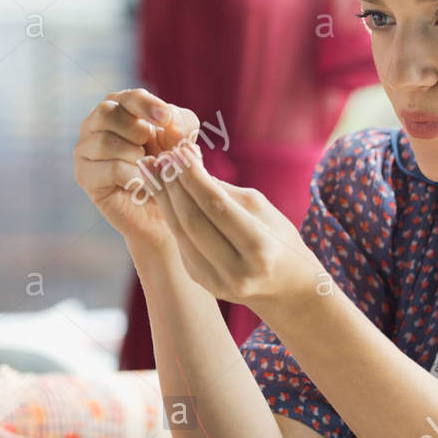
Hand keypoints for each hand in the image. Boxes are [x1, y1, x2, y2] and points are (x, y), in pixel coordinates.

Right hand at [73, 88, 200, 251]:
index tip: (166, 119)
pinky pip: (108, 168)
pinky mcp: (85, 175)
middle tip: (153, 150)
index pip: (129, 97)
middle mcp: (95, 124)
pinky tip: (143, 183)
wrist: (165, 210)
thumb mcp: (183, 141)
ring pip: (106, 141)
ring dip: (135, 156)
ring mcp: (85, 149)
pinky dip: (132, 175)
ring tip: (149, 169)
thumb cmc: (170, 168)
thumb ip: (180, 123)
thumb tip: (168, 118)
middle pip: (108, 112)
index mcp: (120, 107)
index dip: (148, 106)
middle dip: (137, 131)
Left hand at [145, 142, 324, 312]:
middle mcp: (236, 271)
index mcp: (259, 249)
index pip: (217, 207)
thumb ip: (226, 191)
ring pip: (180, 233)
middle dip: (173, 186)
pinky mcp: (202, 282)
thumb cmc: (279, 239)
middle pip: (193, 222)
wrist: (285, 285)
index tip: (179, 152)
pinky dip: (171, 216)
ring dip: (163, 199)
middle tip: (160, 158)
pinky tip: (163, 194)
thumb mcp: (264, 210)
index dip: (194, 178)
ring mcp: (216, 282)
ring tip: (151, 171)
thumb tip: (189, 164)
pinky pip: (182, 243)